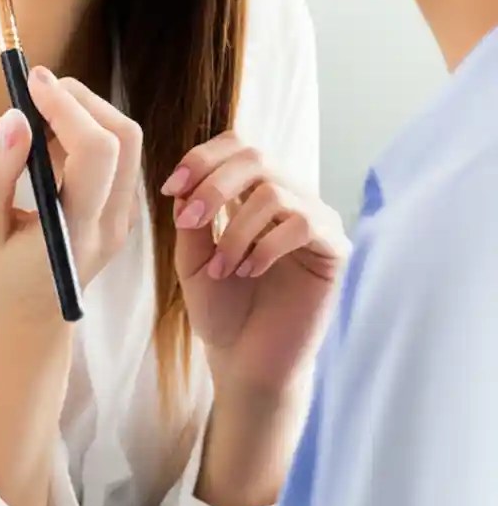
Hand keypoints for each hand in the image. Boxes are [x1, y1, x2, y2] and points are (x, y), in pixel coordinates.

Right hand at [0, 67, 141, 336]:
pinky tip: (50, 142)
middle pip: (124, 136)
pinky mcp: (121, 212)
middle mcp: (112, 223)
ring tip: (37, 116)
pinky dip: (88, 132)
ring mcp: (123, 219)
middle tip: (35, 91)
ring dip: (86, 112)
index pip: (95, 152)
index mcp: (77, 232)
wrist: (30, 326)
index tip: (30, 82)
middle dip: (81, 99)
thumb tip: (14, 120)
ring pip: (127, 141)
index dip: (66, 107)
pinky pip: (118, 157)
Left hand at [162, 131, 349, 395]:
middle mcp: (288, 198)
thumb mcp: (192, 257)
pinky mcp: (334, 249)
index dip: (202, 158)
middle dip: (214, 186)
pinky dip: (265, 246)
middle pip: (256, 157)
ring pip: (274, 192)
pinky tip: (249, 272)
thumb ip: (191, 216)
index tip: (170, 188)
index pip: (236, 146)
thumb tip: (185, 180)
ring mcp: (315, 221)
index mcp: (251, 194)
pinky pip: (303, 224)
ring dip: (236, 231)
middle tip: (190, 223)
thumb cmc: (219, 308)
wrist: (244, 359)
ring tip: (224, 269)